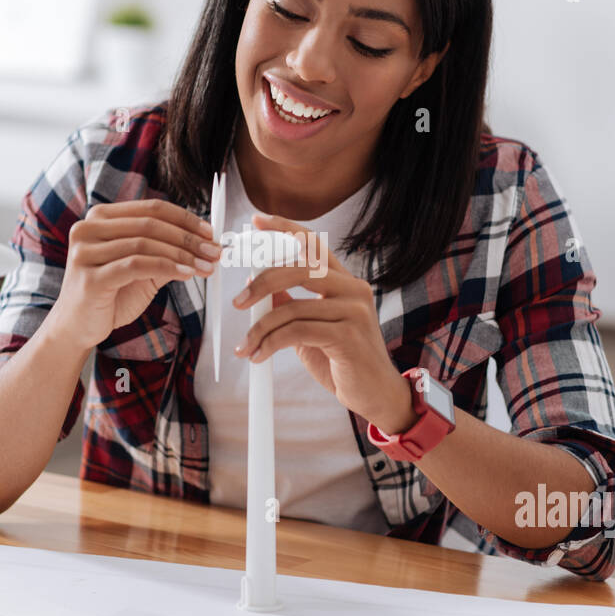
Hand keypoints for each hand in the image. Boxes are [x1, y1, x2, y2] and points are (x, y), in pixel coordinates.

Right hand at [48, 199, 219, 351]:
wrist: (76, 328)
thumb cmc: (109, 297)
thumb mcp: (142, 270)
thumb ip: (165, 253)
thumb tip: (203, 244)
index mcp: (101, 218)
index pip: (151, 209)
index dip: (185, 218)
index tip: (211, 232)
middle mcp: (88, 229)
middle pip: (150, 224)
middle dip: (188, 238)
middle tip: (214, 250)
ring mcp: (85, 252)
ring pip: (145, 244)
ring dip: (182, 255)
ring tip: (206, 266)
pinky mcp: (90, 277)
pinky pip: (137, 265)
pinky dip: (166, 267)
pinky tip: (187, 274)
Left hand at [232, 213, 414, 430]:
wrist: (375, 395)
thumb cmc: (343, 361)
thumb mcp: (311, 328)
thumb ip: (292, 303)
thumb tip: (259, 283)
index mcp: (345, 282)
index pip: (314, 244)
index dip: (285, 228)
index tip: (257, 220)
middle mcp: (354, 290)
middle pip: (299, 268)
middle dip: (262, 282)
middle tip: (238, 302)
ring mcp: (354, 311)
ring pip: (292, 306)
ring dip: (260, 328)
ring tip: (246, 346)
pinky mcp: (348, 336)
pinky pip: (296, 331)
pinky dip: (270, 343)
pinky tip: (259, 355)